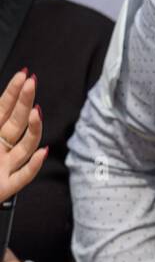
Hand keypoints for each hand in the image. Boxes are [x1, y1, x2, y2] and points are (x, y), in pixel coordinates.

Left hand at [0, 70, 46, 202]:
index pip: (4, 108)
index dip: (14, 92)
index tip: (23, 75)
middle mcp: (0, 148)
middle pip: (17, 122)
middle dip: (25, 101)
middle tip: (31, 83)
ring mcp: (4, 166)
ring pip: (25, 146)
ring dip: (33, 129)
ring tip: (36, 113)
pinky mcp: (5, 186)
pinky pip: (23, 176)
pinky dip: (34, 166)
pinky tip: (42, 153)